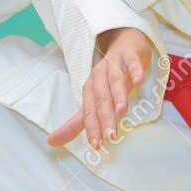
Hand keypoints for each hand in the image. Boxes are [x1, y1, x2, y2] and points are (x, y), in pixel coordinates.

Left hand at [47, 27, 152, 149]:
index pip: (89, 111)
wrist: (125, 44)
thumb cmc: (110, 77)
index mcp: (90, 88)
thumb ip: (77, 122)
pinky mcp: (130, 55)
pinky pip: (133, 63)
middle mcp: (99, 76)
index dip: (91, 128)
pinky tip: (138, 80)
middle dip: (105, 117)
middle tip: (110, 136)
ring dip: (118, 95)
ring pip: (115, 81)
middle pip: (101, 98)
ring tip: (122, 111)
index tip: (96, 145)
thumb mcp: (94, 99)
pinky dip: (135, 71)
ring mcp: (115, 64)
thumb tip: (52, 142)